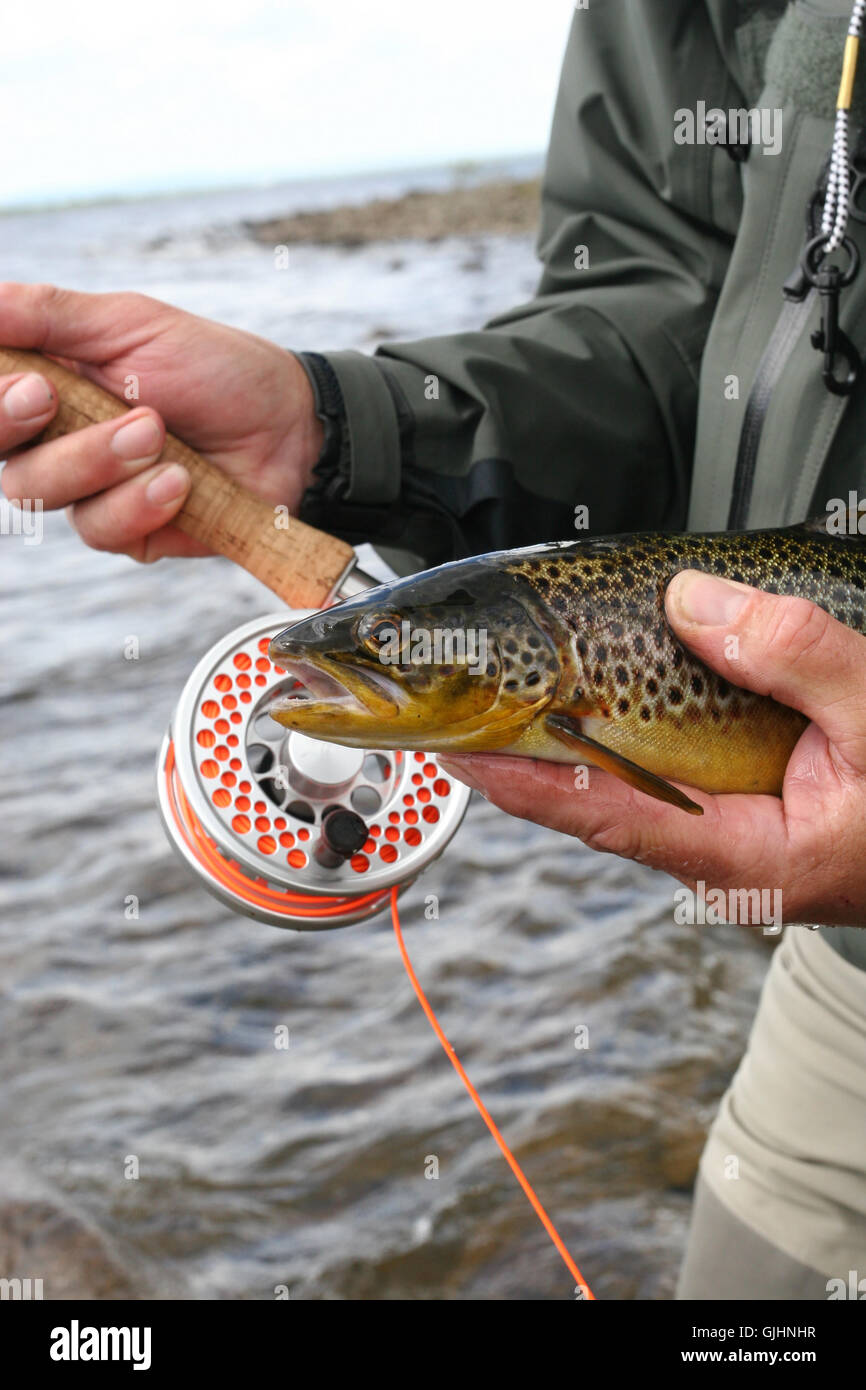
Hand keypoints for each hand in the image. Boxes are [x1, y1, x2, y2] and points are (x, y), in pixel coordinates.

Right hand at [0, 282, 322, 561]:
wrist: (289, 429)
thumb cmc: (215, 368)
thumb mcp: (131, 323)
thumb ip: (48, 314)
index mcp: (49, 382)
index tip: (25, 382)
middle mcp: (59, 439)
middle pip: (1, 453)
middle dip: (16, 424)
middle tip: (54, 397)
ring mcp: (92, 488)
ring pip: (41, 491)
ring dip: (98, 458)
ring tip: (157, 433)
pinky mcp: (128, 531)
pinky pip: (103, 528)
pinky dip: (142, 501)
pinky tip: (181, 481)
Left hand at [439, 572, 865, 926]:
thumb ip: (796, 658)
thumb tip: (699, 603)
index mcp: (754, 856)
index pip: (613, 818)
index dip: (531, 785)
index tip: (462, 751)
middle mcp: (727, 855)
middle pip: (601, 801)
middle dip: (530, 752)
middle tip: (461, 700)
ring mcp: (733, 834)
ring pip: (629, 784)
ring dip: (571, 737)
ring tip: (509, 688)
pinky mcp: (743, 809)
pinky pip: (665, 771)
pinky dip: (623, 732)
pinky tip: (596, 698)